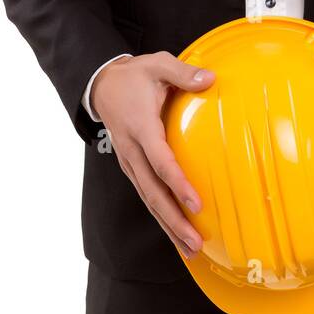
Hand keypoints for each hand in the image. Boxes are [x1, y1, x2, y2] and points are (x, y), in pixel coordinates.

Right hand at [91, 52, 215, 260]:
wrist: (101, 84)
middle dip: (173, 220)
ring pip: (148, 199)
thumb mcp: (157, 64)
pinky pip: (146, 194)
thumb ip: (184, 73)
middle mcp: (131, 150)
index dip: (178, 184)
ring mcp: (129, 162)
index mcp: (140, 127)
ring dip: (168, 225)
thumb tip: (211, 79)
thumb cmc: (134, 75)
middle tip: (195, 242)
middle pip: (152, 192)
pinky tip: (178, 232)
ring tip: (191, 249)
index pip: (160, 162)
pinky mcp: (131, 167)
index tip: (197, 204)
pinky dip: (161, 216)